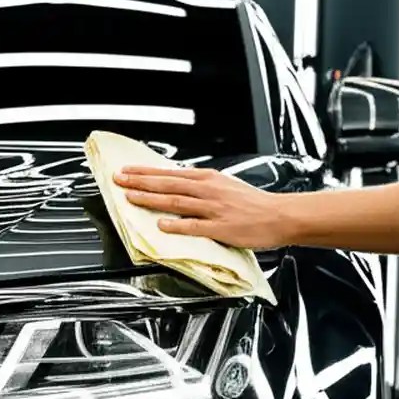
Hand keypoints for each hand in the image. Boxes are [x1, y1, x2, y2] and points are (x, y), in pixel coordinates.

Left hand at [114, 165, 292, 248]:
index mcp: (208, 179)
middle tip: (119, 180)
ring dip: (151, 199)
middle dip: (140, 182)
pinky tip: (160, 225)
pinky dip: (176, 225)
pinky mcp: (220, 227)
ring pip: (176, 202)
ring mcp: (213, 209)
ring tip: (131, 198)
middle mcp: (208, 190)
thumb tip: (176, 184)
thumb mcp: (224, 185)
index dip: (145, 172)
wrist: (279, 215)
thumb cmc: (253, 203)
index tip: (127, 171)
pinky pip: (194, 226)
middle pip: (168, 184)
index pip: (170, 173)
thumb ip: (200, 186)